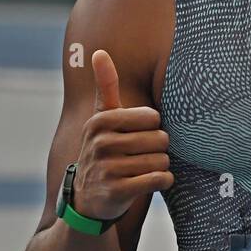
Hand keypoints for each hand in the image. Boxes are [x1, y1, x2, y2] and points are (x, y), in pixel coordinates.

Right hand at [70, 49, 173, 221]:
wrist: (87, 199)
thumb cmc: (104, 151)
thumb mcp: (101, 119)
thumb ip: (105, 86)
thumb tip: (99, 52)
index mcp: (100, 121)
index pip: (152, 117)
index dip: (152, 128)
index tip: (137, 135)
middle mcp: (101, 143)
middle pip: (160, 139)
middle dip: (158, 149)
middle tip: (140, 157)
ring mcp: (107, 168)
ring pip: (162, 160)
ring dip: (160, 167)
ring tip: (142, 170)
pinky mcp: (117, 191)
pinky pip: (159, 180)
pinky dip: (162, 181)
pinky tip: (150, 182)